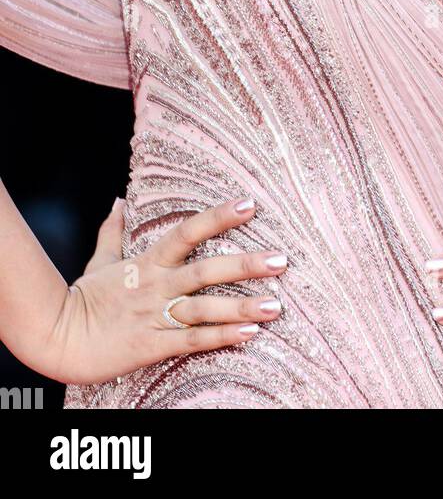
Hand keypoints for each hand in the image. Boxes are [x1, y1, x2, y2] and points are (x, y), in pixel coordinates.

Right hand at [31, 197, 288, 385]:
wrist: (57, 338)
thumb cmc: (82, 299)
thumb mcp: (100, 260)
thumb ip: (113, 231)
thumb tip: (118, 200)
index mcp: (147, 262)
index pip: (188, 231)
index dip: (218, 216)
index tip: (249, 204)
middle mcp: (156, 285)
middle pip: (206, 270)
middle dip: (245, 264)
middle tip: (281, 260)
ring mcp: (155, 315)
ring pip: (205, 308)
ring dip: (242, 306)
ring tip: (275, 305)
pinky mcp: (152, 345)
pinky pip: (192, 341)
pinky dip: (221, 336)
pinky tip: (250, 334)